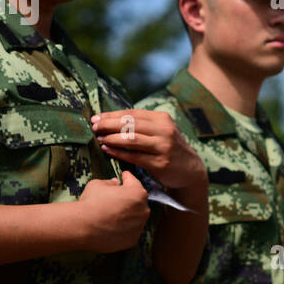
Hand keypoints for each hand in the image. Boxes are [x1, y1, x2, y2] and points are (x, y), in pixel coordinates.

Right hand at [77, 171, 149, 251]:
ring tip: (114, 214)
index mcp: (138, 193)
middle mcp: (143, 210)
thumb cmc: (91, 202)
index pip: (134, 182)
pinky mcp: (132, 240)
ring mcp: (139, 227)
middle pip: (138, 201)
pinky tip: (113, 226)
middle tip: (118, 197)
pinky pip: (130, 231)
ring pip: (136, 218)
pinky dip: (124, 229)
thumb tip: (115, 183)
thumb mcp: (98, 184)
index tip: (124, 176)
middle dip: (129, 198)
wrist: (83, 226)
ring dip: (128, 214)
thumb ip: (110, 182)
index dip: (127, 178)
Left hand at [91, 110, 205, 192]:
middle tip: (94, 127)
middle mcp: (165, 131)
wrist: (190, 170)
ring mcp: (163, 147)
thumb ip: (142, 125)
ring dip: (112, 138)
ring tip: (99, 138)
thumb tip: (111, 120)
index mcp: (163, 119)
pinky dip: (119, 152)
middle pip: (130, 124)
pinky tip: (108, 150)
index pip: (132, 113)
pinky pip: (134, 156)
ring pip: (132, 139)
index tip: (96, 118)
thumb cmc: (168, 148)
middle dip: (109, 124)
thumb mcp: (161, 131)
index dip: (112, 115)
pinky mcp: (160, 163)